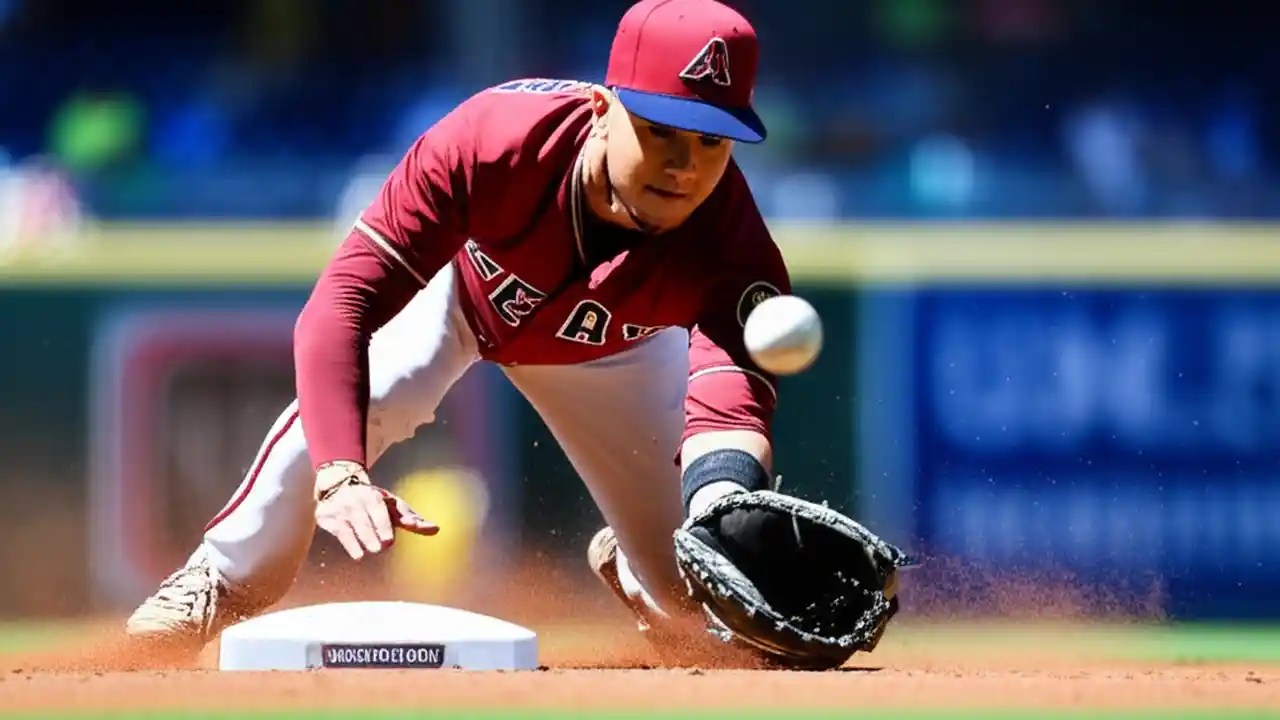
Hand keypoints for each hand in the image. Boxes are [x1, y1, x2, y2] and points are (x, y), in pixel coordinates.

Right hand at [314, 461, 438, 559]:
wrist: (340, 484)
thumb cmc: (373, 500)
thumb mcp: (392, 505)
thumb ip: (411, 519)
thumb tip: (435, 529)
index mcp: (373, 496)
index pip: (378, 510)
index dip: (383, 525)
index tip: (388, 540)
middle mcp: (354, 501)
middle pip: (363, 520)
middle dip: (371, 534)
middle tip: (380, 547)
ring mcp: (339, 509)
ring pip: (349, 527)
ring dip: (359, 540)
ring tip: (366, 553)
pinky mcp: (326, 517)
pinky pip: (338, 532)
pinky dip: (348, 544)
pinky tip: (357, 554)